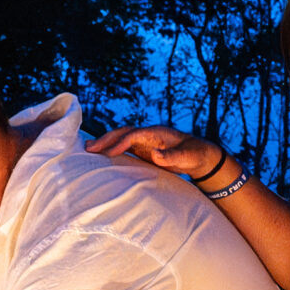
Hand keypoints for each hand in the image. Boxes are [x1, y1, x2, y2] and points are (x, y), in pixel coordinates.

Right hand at [87, 123, 223, 182]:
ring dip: (105, 143)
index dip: (121, 143)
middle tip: (88, 148)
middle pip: (123, 133)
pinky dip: (112, 149)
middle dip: (106, 139)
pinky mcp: (143, 149)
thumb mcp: (188, 157)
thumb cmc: (195, 155)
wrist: (200, 155)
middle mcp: (148, 134)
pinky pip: (124, 147)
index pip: (134, 135)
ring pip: (121, 138)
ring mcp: (145, 141)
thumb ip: (172, 156)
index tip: (108, 154)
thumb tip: (155, 154)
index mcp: (157, 133)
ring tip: (88, 149)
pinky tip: (101, 156)